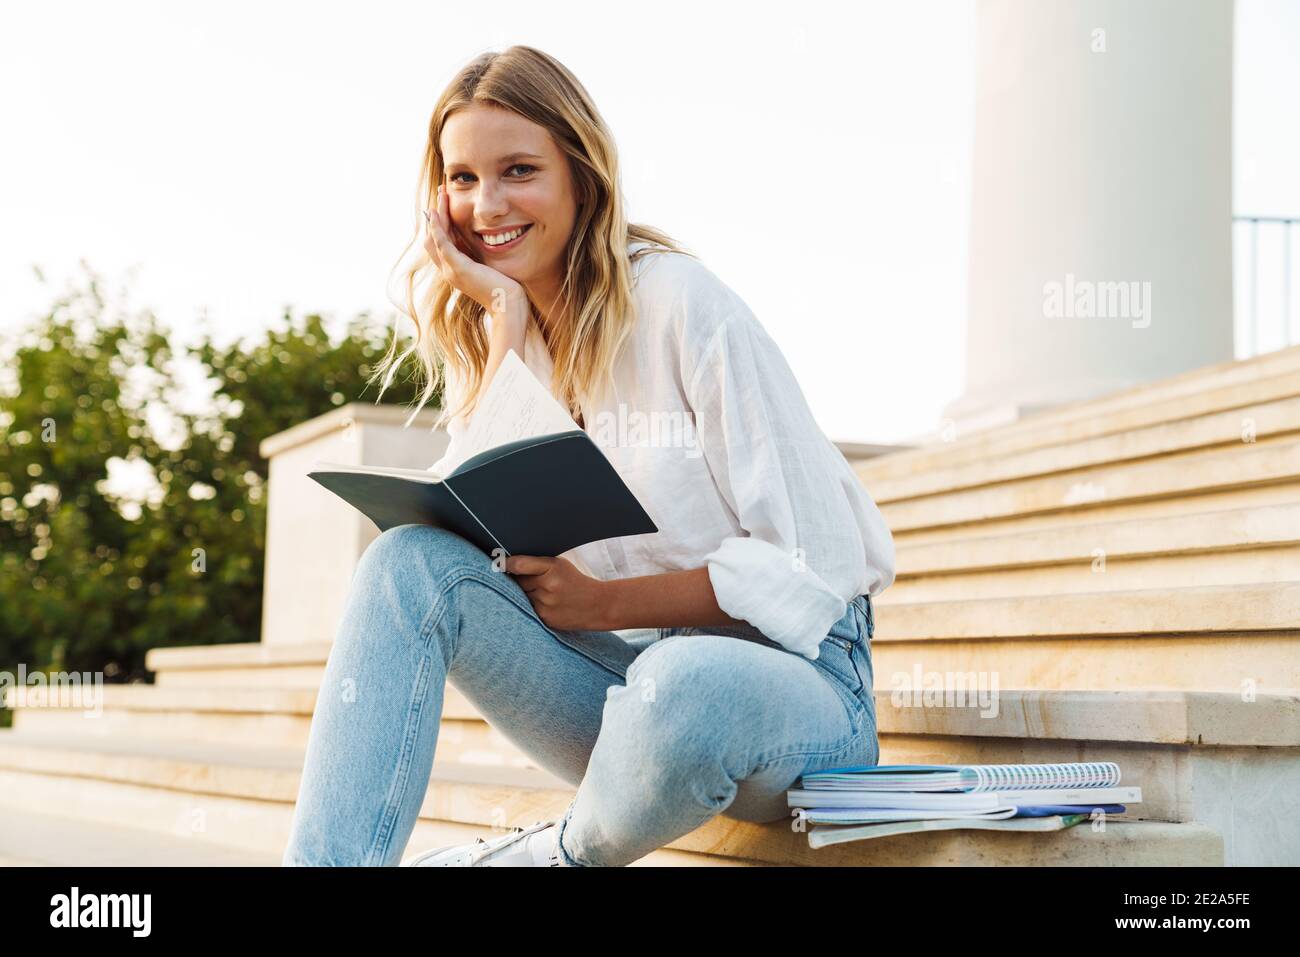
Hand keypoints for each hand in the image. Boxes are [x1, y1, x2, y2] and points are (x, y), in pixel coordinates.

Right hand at [423, 183, 526, 316]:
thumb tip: (491, 239)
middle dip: (437, 213)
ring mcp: (451, 270)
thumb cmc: (506, 290)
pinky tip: (437, 211)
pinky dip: (437, 226)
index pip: (442, 242)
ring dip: (437, 213)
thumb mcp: (492, 267)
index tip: (447, 203)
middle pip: (433, 237)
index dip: (442, 222)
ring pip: (435, 236)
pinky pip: (441, 242)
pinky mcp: (457, 267)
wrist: (508, 306)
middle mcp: (449, 270)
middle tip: (441, 192)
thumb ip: (485, 255)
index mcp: (456, 270)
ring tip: (441, 193)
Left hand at [505, 555, 611, 631]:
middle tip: (527, 581)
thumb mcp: (560, 565)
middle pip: (518, 582)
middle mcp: (549, 586)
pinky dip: (530, 607)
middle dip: (519, 581)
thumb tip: (508, 566)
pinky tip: (544, 604)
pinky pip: (528, 610)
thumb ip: (537, 564)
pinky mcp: (545, 618)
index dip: (506, 564)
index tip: (499, 564)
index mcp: (553, 567)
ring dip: (524, 595)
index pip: (519, 565)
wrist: (596, 605)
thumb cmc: (575, 581)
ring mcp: (546, 604)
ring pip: (521, 597)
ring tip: (541, 594)